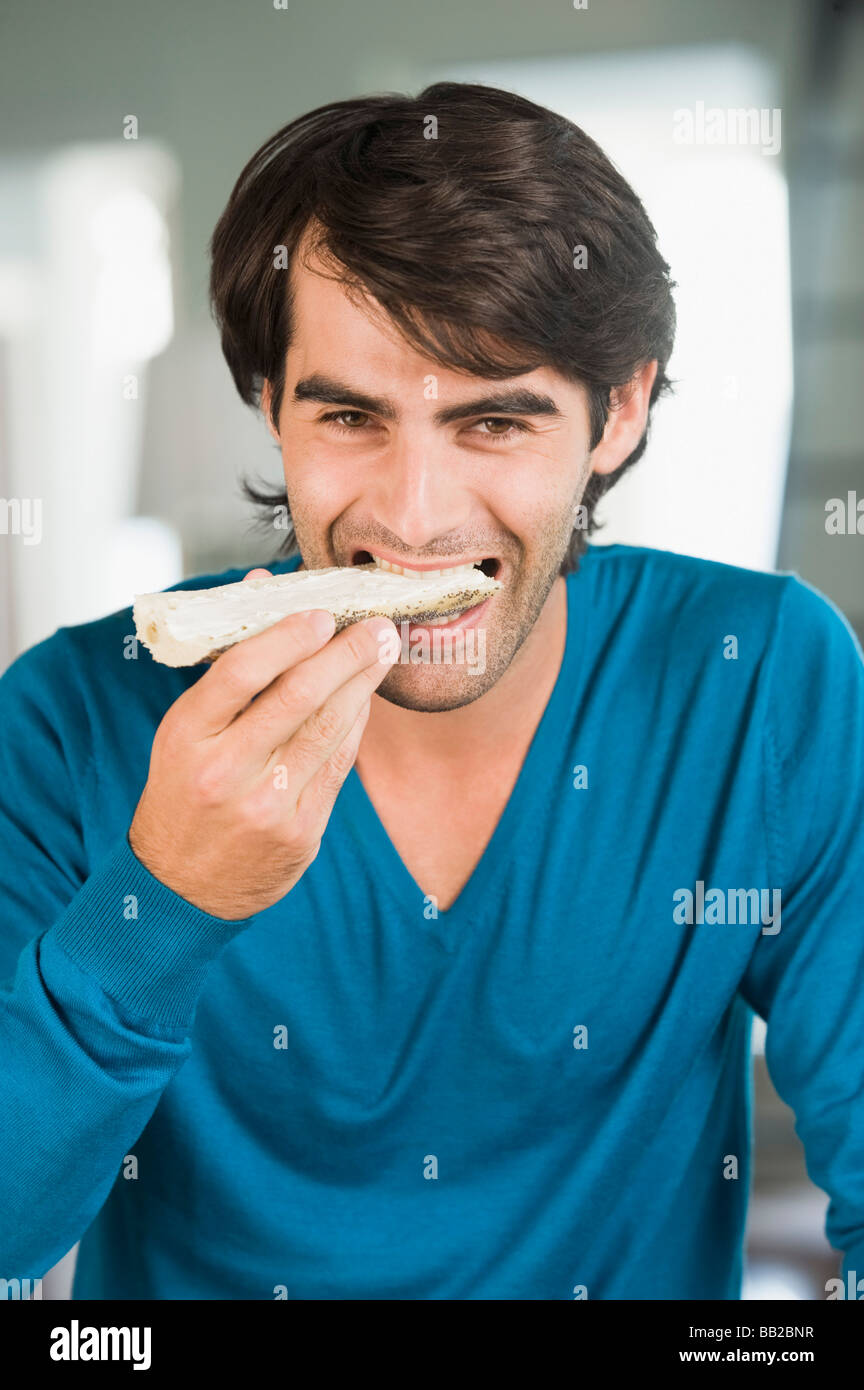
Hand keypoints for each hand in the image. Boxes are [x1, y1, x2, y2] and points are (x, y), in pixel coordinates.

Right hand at [129, 568, 396, 917]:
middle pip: (297, 697)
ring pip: (327, 729)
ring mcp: (265, 805)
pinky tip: (365, 698)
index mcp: (187, 735)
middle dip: (346, 654)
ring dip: (363, 684)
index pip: (242, 671)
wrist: (181, 885)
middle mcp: (225, 770)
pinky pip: (338, 766)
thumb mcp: (186, 730)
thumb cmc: (186, 788)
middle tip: (378, 626)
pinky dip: (355, 726)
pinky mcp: (299, 832)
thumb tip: (266, 587)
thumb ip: (229, 665)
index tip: (322, 614)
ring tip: (383, 650)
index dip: (288, 636)